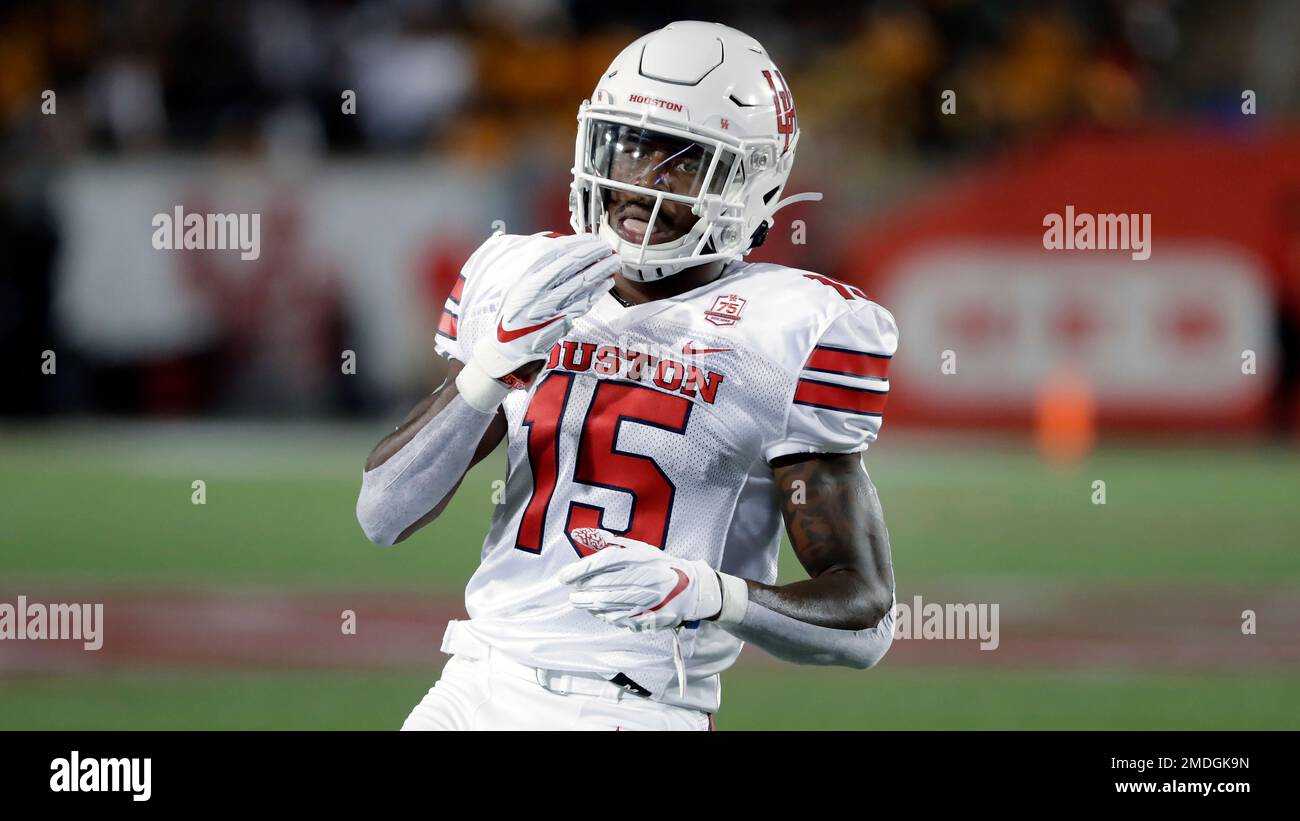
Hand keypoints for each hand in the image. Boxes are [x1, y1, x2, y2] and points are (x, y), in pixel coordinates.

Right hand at [474, 233, 616, 380]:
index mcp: (528, 278)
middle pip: (572, 268)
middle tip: (609, 248)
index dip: (578, 245)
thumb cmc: (516, 312)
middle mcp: (539, 291)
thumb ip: (538, 268)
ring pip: (581, 284)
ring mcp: (552, 307)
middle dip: (594, 255)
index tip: (593, 239)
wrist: (508, 345)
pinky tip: (607, 283)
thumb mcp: (519, 286)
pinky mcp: (561, 322)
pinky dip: (597, 292)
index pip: (557, 255)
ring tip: (613, 262)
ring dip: (601, 271)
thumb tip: (562, 248)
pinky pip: (583, 303)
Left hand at [557, 528, 722, 631]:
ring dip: (589, 604)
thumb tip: (581, 534)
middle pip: (605, 585)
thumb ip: (609, 543)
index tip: (564, 576)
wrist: (693, 589)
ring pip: (610, 605)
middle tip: (573, 590)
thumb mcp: (639, 549)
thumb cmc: (661, 566)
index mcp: (643, 558)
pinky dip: (604, 616)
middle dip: (583, 590)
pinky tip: (596, 611)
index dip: (582, 569)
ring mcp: (649, 600)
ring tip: (579, 600)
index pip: (606, 560)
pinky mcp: (651, 618)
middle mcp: (646, 578)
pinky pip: (620, 619)